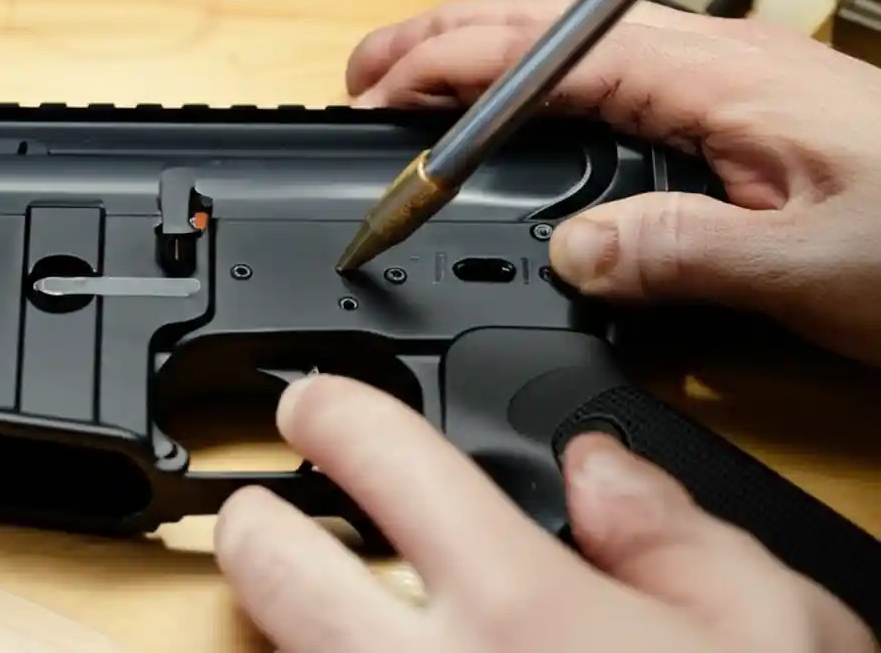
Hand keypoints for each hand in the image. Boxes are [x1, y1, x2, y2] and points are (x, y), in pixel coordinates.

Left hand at [214, 374, 875, 651]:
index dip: (335, 411)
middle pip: (270, 570)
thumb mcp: (781, 633)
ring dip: (298, 623)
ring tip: (346, 607)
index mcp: (520, 614)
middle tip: (267, 509)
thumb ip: (678, 533)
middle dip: (256, 524)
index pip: (381, 459)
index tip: (318, 408)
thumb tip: (601, 473)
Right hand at [346, 0, 880, 367]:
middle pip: (546, 33)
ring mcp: (727, 85)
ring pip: (572, 54)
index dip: (450, 67)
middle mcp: (716, 67)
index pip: (548, 56)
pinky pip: (610, 86)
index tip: (380, 91)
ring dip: (482, 63)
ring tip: (415, 88)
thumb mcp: (806, 264)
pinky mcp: (739, 114)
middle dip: (443, 43)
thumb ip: (675, 251)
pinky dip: (537, 94)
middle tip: (365, 74)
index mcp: (718, 82)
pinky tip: (519, 122)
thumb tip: (572, 252)